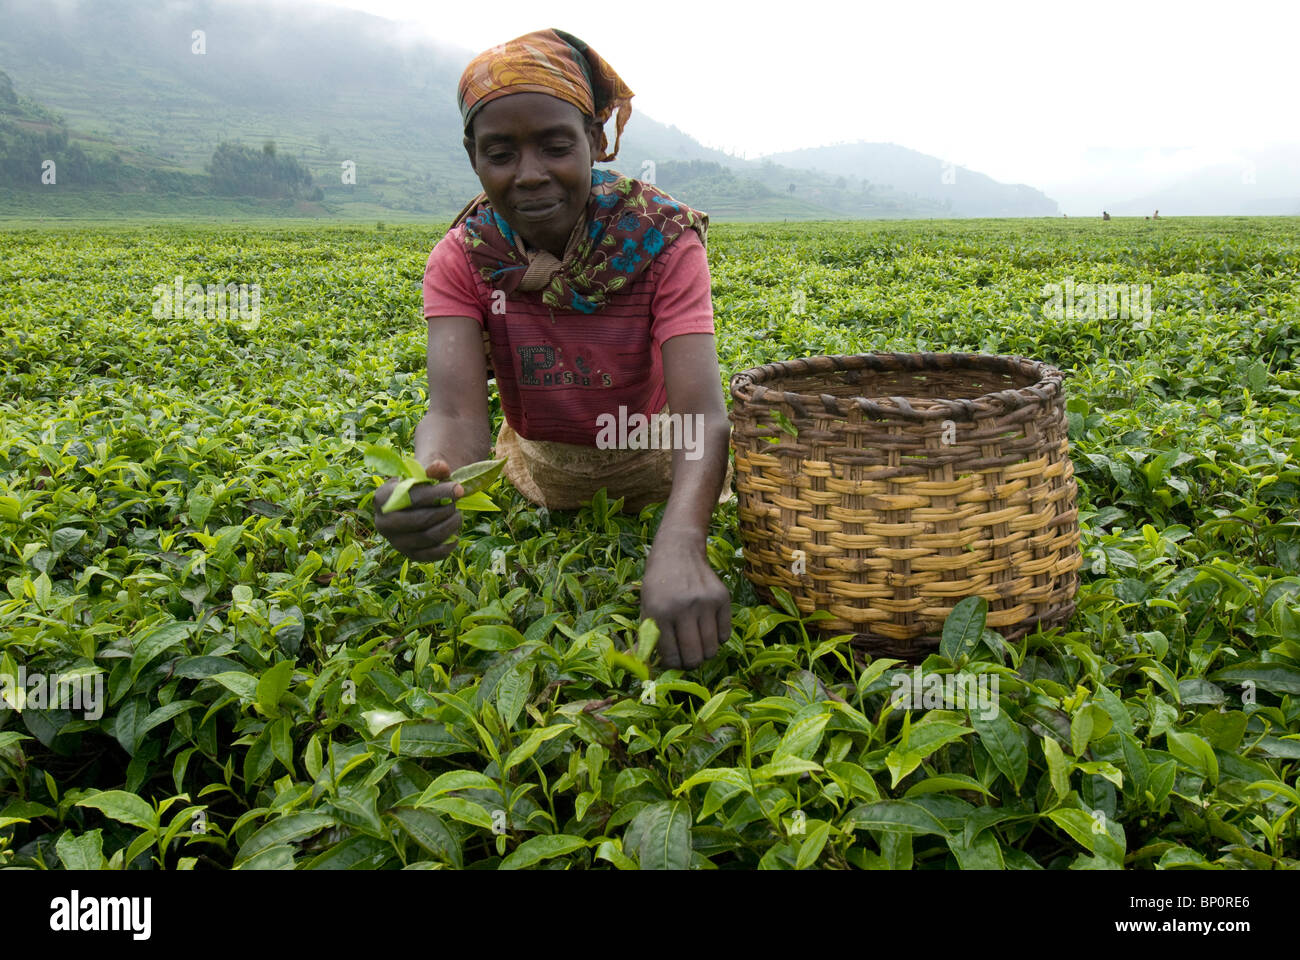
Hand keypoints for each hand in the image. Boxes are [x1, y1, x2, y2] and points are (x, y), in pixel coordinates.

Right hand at [373, 456, 463, 561]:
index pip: (412, 498)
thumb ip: (433, 470)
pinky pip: (433, 554)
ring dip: (449, 525)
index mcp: (382, 499)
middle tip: (456, 504)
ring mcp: (396, 542)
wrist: (417, 504)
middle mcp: (383, 523)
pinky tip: (455, 533)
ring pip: (428, 537)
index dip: (438, 493)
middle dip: (444, 511)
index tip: (458, 488)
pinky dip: (449, 544)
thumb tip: (441, 466)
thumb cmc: (421, 487)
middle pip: (420, 520)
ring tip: (457, 515)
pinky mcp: (410, 555)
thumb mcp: (424, 475)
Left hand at [641, 532, 730, 668]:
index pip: (671, 655)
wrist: (678, 550)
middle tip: (687, 658)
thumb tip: (637, 663)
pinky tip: (707, 629)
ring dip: (704, 653)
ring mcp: (706, 602)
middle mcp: (684, 607)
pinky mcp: (723, 598)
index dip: (672, 665)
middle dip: (690, 664)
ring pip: (712, 649)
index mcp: (660, 611)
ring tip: (697, 644)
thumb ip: (645, 637)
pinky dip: (717, 639)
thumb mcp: (646, 607)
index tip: (673, 661)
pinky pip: (725, 635)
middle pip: (695, 656)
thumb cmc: (659, 582)